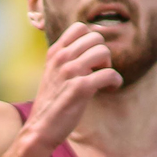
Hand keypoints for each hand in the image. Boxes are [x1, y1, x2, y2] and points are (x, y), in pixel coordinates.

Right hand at [20, 21, 122, 152]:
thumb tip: (90, 47)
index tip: (91, 58)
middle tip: (98, 71)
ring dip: (108, 66)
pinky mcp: (80, 88)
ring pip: (104, 52)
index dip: (91, 41)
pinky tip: (110, 89)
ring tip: (102, 80)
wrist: (40, 129)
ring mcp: (70, 72)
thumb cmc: (51, 103)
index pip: (79, 28)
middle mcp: (61, 59)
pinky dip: (115, 82)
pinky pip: (110, 74)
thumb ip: (66, 58)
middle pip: (96, 38)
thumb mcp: (52, 73)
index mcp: (54, 53)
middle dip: (102, 54)